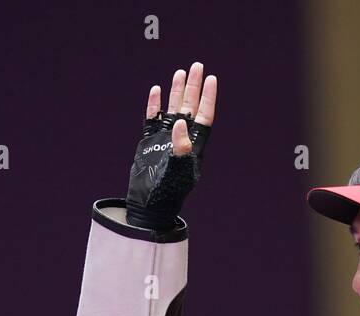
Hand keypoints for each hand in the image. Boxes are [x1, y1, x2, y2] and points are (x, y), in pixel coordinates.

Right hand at [125, 61, 216, 229]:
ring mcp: (165, 138)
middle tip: (197, 66)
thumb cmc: (167, 193)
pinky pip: (153, 118)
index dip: (208, 97)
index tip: (211, 79)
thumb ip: (181, 148)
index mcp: (194, 145)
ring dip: (177, 91)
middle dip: (194, 87)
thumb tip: (181, 123)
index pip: (204, 116)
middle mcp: (181, 138)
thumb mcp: (178, 171)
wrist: (148, 204)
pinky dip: (154, 105)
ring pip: (174, 109)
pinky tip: (157, 91)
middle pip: (191, 106)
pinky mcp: (149, 140)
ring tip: (180, 73)